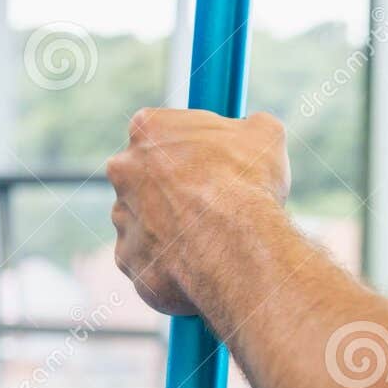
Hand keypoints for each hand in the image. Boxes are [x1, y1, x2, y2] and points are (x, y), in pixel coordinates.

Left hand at [107, 108, 290, 315]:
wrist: (237, 244)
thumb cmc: (248, 183)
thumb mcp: (266, 135)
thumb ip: (250, 126)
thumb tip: (254, 129)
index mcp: (148, 129)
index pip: (162, 129)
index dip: (191, 145)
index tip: (211, 157)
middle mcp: (124, 170)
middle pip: (146, 174)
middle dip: (175, 186)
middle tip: (212, 198)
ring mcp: (122, 218)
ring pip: (146, 220)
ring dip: (172, 225)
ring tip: (213, 235)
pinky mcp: (128, 259)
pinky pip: (150, 258)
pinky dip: (171, 261)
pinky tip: (203, 262)